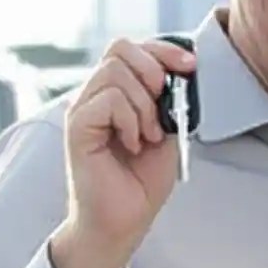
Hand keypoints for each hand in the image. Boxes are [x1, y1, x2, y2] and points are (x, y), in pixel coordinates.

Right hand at [51, 38, 195, 267]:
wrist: (125, 219)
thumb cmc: (142, 179)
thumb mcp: (168, 128)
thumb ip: (170, 98)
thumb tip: (183, 69)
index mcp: (116, 91)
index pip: (132, 48)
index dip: (163, 49)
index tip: (190, 65)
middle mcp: (95, 94)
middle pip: (120, 48)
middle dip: (154, 70)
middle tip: (163, 107)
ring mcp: (83, 109)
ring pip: (115, 72)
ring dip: (144, 105)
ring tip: (147, 136)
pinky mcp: (76, 126)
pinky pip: (108, 99)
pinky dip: (130, 120)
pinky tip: (133, 144)